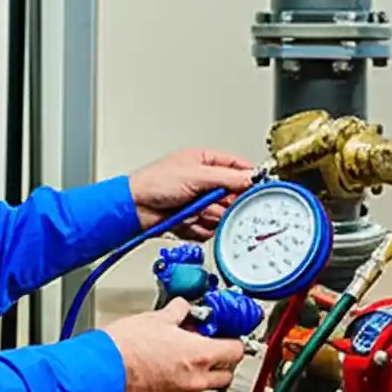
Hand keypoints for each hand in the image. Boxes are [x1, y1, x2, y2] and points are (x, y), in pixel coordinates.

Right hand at [103, 299, 246, 391]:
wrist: (99, 372)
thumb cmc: (123, 348)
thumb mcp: (154, 318)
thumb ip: (176, 313)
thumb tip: (181, 308)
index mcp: (198, 355)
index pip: (235, 350)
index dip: (233, 338)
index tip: (226, 331)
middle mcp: (194, 380)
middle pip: (226, 373)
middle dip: (220, 358)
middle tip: (207, 343)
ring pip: (203, 385)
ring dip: (199, 370)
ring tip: (180, 353)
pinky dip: (180, 381)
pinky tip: (163, 366)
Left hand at [129, 148, 255, 240]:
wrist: (134, 208)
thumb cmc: (155, 183)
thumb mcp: (196, 175)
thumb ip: (227, 177)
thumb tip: (250, 178)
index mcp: (206, 162)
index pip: (238, 168)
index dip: (248, 179)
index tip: (256, 190)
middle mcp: (205, 182)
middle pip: (233, 196)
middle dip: (224, 204)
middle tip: (216, 203)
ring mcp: (200, 202)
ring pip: (222, 215)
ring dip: (209, 217)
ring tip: (195, 212)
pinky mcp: (194, 220)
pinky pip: (209, 230)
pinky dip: (199, 228)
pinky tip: (187, 221)